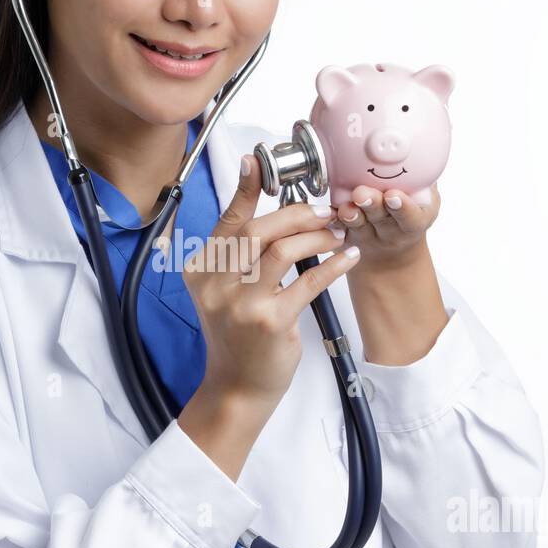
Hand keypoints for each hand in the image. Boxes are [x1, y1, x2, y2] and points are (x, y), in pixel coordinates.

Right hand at [182, 154, 361, 415]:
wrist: (237, 386)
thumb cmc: (238, 335)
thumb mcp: (226, 290)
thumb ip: (238, 250)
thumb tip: (254, 203)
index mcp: (201, 270)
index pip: (228, 219)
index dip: (246, 188)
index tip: (260, 161)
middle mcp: (215, 283)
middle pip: (259, 230)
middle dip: (297, 215)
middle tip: (324, 214)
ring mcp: (241, 303)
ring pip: (284, 250)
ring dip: (317, 238)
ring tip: (336, 236)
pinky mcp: (269, 321)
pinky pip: (308, 281)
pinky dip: (332, 266)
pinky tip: (345, 258)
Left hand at [335, 182, 440, 274]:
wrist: (392, 251)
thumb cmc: (410, 213)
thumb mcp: (426, 199)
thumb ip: (424, 177)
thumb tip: (421, 145)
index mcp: (415, 221)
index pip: (412, 217)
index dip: (403, 207)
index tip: (393, 195)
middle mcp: (391, 232)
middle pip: (381, 218)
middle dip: (371, 204)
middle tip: (361, 193)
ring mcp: (368, 237)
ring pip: (357, 225)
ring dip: (350, 214)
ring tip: (345, 205)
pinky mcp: (347, 239)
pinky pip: (337, 231)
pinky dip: (331, 221)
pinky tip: (326, 213)